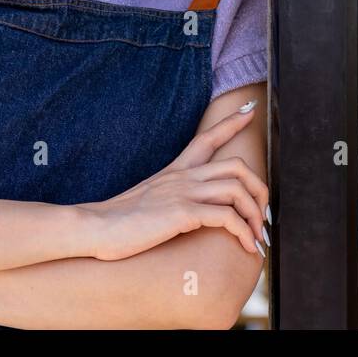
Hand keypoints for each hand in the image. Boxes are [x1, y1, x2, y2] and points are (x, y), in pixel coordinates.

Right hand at [78, 101, 267, 261]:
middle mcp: (183, 176)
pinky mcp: (182, 213)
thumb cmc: (117, 221)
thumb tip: (184, 210)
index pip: (206, 138)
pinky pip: (227, 218)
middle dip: (259, 187)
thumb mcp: (147, 200)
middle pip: (236, 165)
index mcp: (174, 171)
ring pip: (238, 190)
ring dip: (255, 215)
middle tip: (263, 212)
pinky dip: (243, 232)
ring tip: (257, 236)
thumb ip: (168, 198)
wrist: (94, 227)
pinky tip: (247, 246)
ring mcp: (183, 192)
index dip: (231, 123)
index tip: (250, 110)